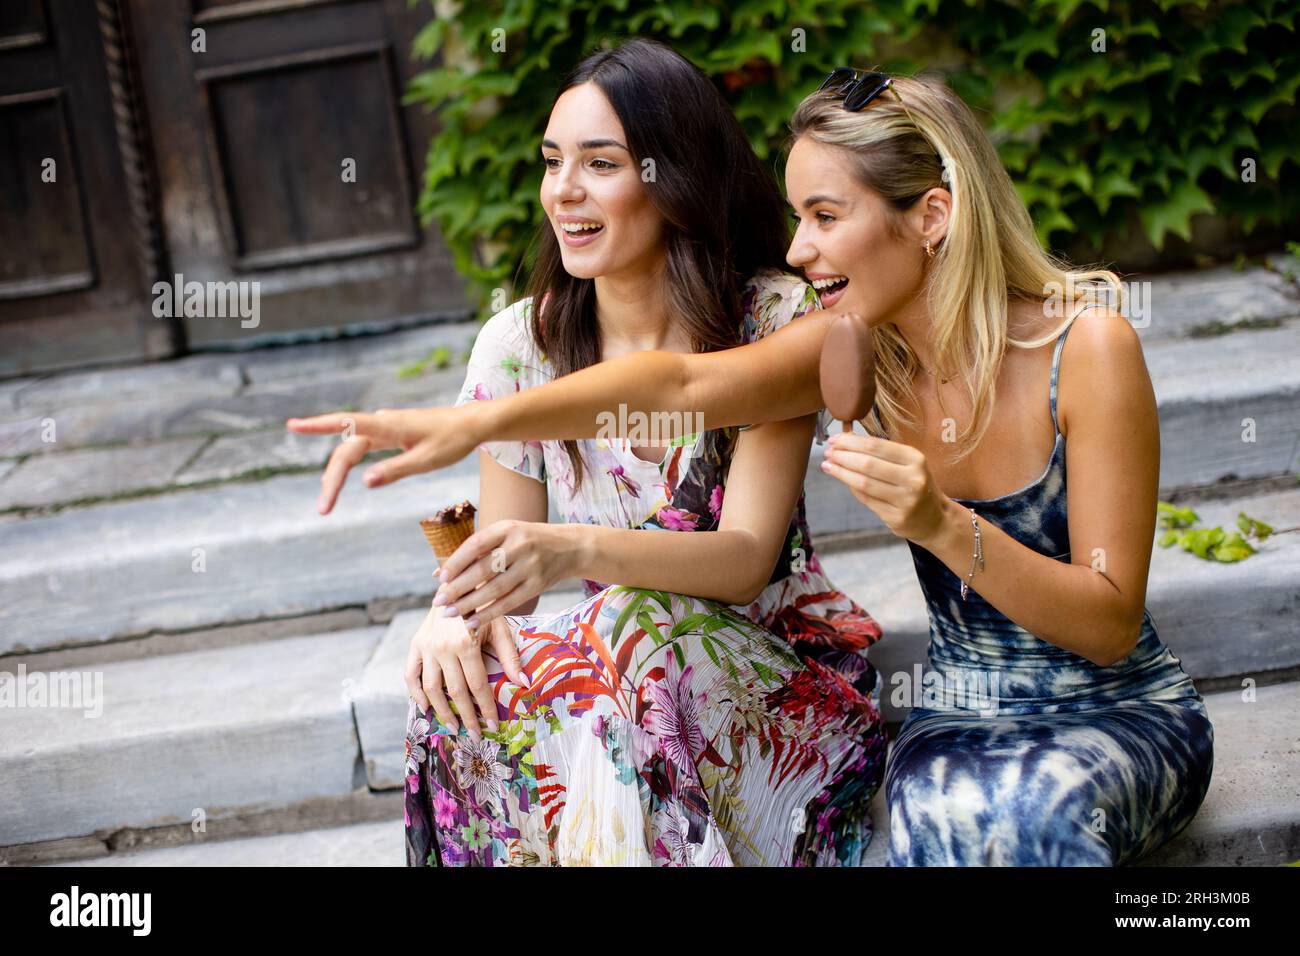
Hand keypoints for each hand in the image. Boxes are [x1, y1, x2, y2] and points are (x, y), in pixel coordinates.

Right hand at [285, 406, 480, 513]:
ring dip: (338, 474)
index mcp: (389, 425)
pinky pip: (362, 447)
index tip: (292, 425)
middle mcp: (382, 423)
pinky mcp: (390, 433)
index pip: (347, 423)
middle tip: (323, 509)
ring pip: (352, 450)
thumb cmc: (453, 440)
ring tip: (327, 502)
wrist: (472, 424)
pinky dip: (349, 464)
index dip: (318, 425)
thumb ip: (395, 470)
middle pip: (346, 450)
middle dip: (332, 478)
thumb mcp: (427, 461)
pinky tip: (339, 477)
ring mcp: (385, 427)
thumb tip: (364, 482)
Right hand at [404, 608, 528, 740]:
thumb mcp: (501, 628)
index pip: (477, 686)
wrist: (458, 585)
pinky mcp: (415, 645)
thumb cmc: (484, 607)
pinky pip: (411, 675)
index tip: (492, 725)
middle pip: (455, 692)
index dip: (485, 708)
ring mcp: (426, 647)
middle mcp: (443, 648)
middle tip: (474, 735)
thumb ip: (510, 657)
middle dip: (466, 717)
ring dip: (442, 711)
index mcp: (466, 643)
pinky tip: (426, 708)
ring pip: (431, 689)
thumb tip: (524, 684)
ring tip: (453, 726)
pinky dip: (416, 694)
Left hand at [432, 519, 579, 631]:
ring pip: (494, 589)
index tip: (441, 579)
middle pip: (483, 570)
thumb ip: (475, 552)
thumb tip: (439, 574)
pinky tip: (472, 622)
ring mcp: (531, 566)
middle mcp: (520, 545)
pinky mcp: (538, 585)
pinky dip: (488, 614)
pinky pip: (509, 603)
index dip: (456, 563)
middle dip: (457, 588)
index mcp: (507, 528)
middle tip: (438, 602)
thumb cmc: (527, 541)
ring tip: (450, 613)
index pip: (475, 545)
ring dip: (469, 604)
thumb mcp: (505, 535)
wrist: (570, 548)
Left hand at [820, 432, 954, 546]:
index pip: (876, 446)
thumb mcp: (907, 463)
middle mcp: (913, 479)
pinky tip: (843, 480)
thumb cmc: (915, 484)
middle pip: (867, 464)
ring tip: (828, 465)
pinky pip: (867, 500)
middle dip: (843, 456)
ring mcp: (906, 501)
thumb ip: (880, 452)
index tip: (834, 439)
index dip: (851, 441)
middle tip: (828, 452)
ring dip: (841, 473)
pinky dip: (852, 488)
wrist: (936, 519)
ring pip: (863, 483)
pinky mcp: (897, 518)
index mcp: (915, 459)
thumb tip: (845, 436)